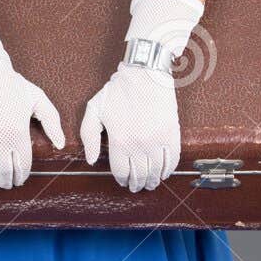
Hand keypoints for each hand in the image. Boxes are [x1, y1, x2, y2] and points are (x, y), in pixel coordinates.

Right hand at [0, 0, 64, 187]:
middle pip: (5, 172)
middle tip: (7, 185)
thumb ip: (52, 121)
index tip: (20, 181)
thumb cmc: (10, 83)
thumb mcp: (36, 98)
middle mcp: (0, 137)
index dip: (22, 177)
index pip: (23, 165)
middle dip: (7, 182)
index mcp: (19, 131)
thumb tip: (61, 144)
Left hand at [80, 0, 204, 191]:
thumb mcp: (94, 109)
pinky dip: (167, 170)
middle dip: (136, 184)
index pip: (121, 171)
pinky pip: (171, 160)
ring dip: (152, 181)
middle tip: (136, 188)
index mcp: (119, 140)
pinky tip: (163, 173)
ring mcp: (157, 140)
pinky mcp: (172, 134)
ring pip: (155, 171)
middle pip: (139, 175)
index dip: (122, 180)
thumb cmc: (118, 90)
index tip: (123, 182)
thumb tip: (90, 160)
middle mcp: (138, 144)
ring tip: (149, 184)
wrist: (145, 73)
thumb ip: (89, 136)